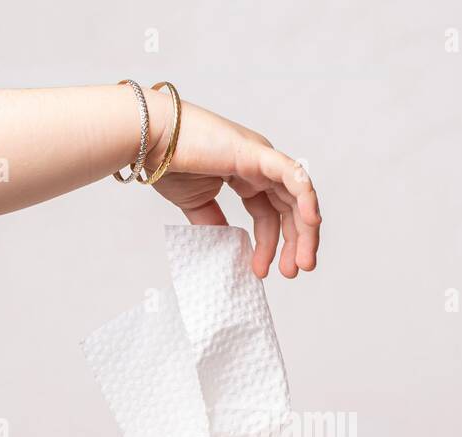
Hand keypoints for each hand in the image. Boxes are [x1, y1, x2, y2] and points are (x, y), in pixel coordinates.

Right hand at [145, 97, 319, 278]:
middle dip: (295, 242)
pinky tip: (312, 223)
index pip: (270, 214)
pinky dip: (307, 197)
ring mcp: (261, 158)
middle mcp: (259, 167)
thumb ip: (213, 223)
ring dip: (304, 231)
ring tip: (301, 263)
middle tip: (293, 272)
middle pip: (289, 208)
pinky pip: (293, 175)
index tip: (262, 272)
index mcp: (246, 176)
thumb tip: (225, 244)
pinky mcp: (258, 152)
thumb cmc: (167, 162)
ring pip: (297, 197)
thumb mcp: (196, 204)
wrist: (149, 140)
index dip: (270, 245)